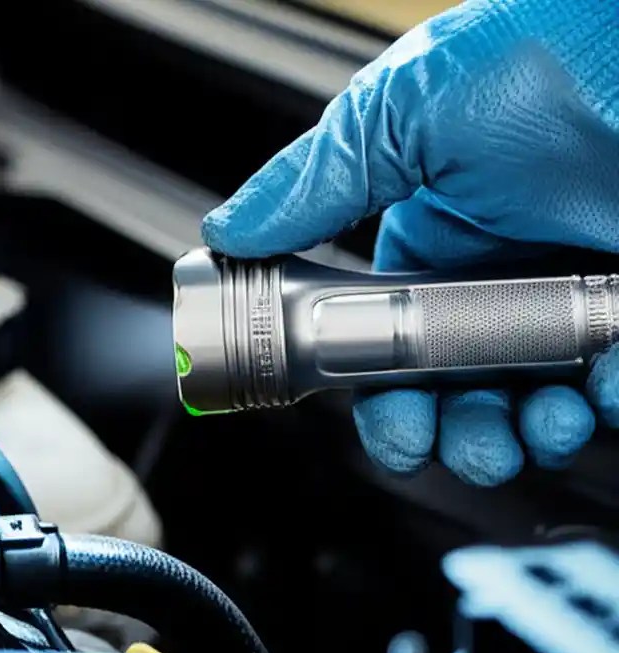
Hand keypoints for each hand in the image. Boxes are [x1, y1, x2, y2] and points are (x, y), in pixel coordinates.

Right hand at [201, 0, 618, 484]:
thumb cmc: (537, 53)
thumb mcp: (398, 115)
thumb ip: (313, 185)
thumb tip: (228, 231)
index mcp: (429, 248)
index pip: (388, 352)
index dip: (386, 404)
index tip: (394, 432)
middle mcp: (497, 280)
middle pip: (459, 397)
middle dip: (458, 437)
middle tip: (467, 444)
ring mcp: (570, 294)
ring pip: (536, 404)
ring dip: (531, 433)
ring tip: (544, 420)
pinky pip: (618, 381)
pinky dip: (609, 401)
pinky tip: (604, 385)